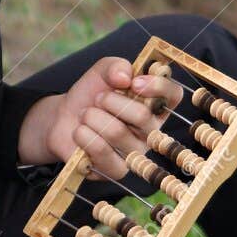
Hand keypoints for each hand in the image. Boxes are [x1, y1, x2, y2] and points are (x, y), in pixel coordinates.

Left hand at [39, 57, 184, 180]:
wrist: (64, 118)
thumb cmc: (91, 95)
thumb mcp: (102, 71)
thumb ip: (115, 66)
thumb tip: (125, 77)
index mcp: (155, 105)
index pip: (173, 96)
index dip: (158, 87)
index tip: (134, 83)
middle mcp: (150, 131)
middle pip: (143, 115)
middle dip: (111, 101)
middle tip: (97, 99)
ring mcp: (135, 152)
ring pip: (117, 131)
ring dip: (92, 116)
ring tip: (86, 115)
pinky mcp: (117, 170)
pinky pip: (101, 150)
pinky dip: (84, 135)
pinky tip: (80, 131)